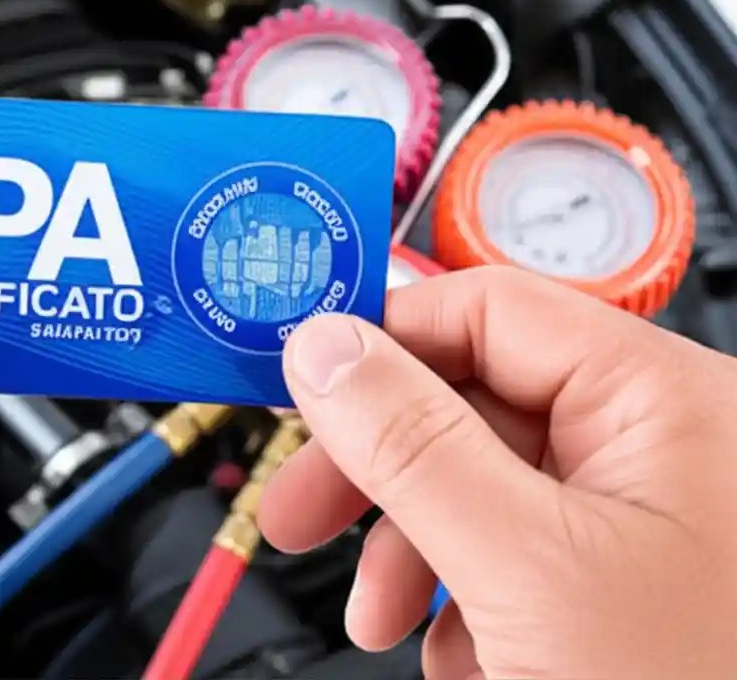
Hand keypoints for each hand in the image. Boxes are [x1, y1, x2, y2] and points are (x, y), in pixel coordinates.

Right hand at [261, 266, 736, 678]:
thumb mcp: (522, 569)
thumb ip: (412, 443)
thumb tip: (326, 347)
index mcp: (664, 402)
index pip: (487, 311)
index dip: (379, 343)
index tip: (292, 382)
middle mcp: (662, 446)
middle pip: (471, 404)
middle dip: (379, 471)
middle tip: (302, 514)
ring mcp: (646, 519)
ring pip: (482, 487)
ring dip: (413, 552)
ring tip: (382, 620)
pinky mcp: (624, 582)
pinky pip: (513, 552)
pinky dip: (465, 601)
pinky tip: (465, 658)